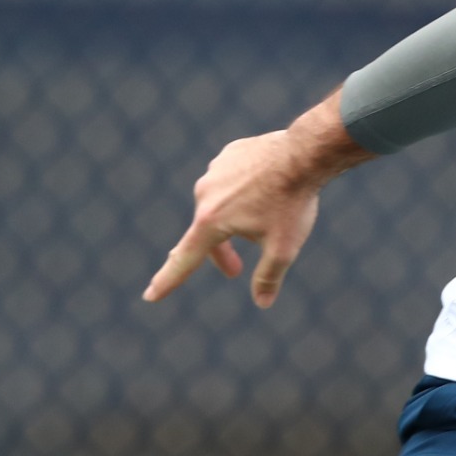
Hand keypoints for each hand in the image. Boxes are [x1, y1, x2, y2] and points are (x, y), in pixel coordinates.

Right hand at [143, 93, 372, 307]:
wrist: (304, 153)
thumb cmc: (292, 203)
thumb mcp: (283, 248)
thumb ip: (269, 277)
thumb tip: (262, 302)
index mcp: (211, 221)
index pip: (184, 259)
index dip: (168, 280)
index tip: (150, 295)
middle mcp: (204, 194)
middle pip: (207, 233)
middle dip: (221, 254)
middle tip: (236, 271)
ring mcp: (214, 171)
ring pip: (220, 205)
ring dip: (235, 220)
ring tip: (266, 219)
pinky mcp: (228, 156)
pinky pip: (231, 182)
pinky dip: (243, 193)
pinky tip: (267, 193)